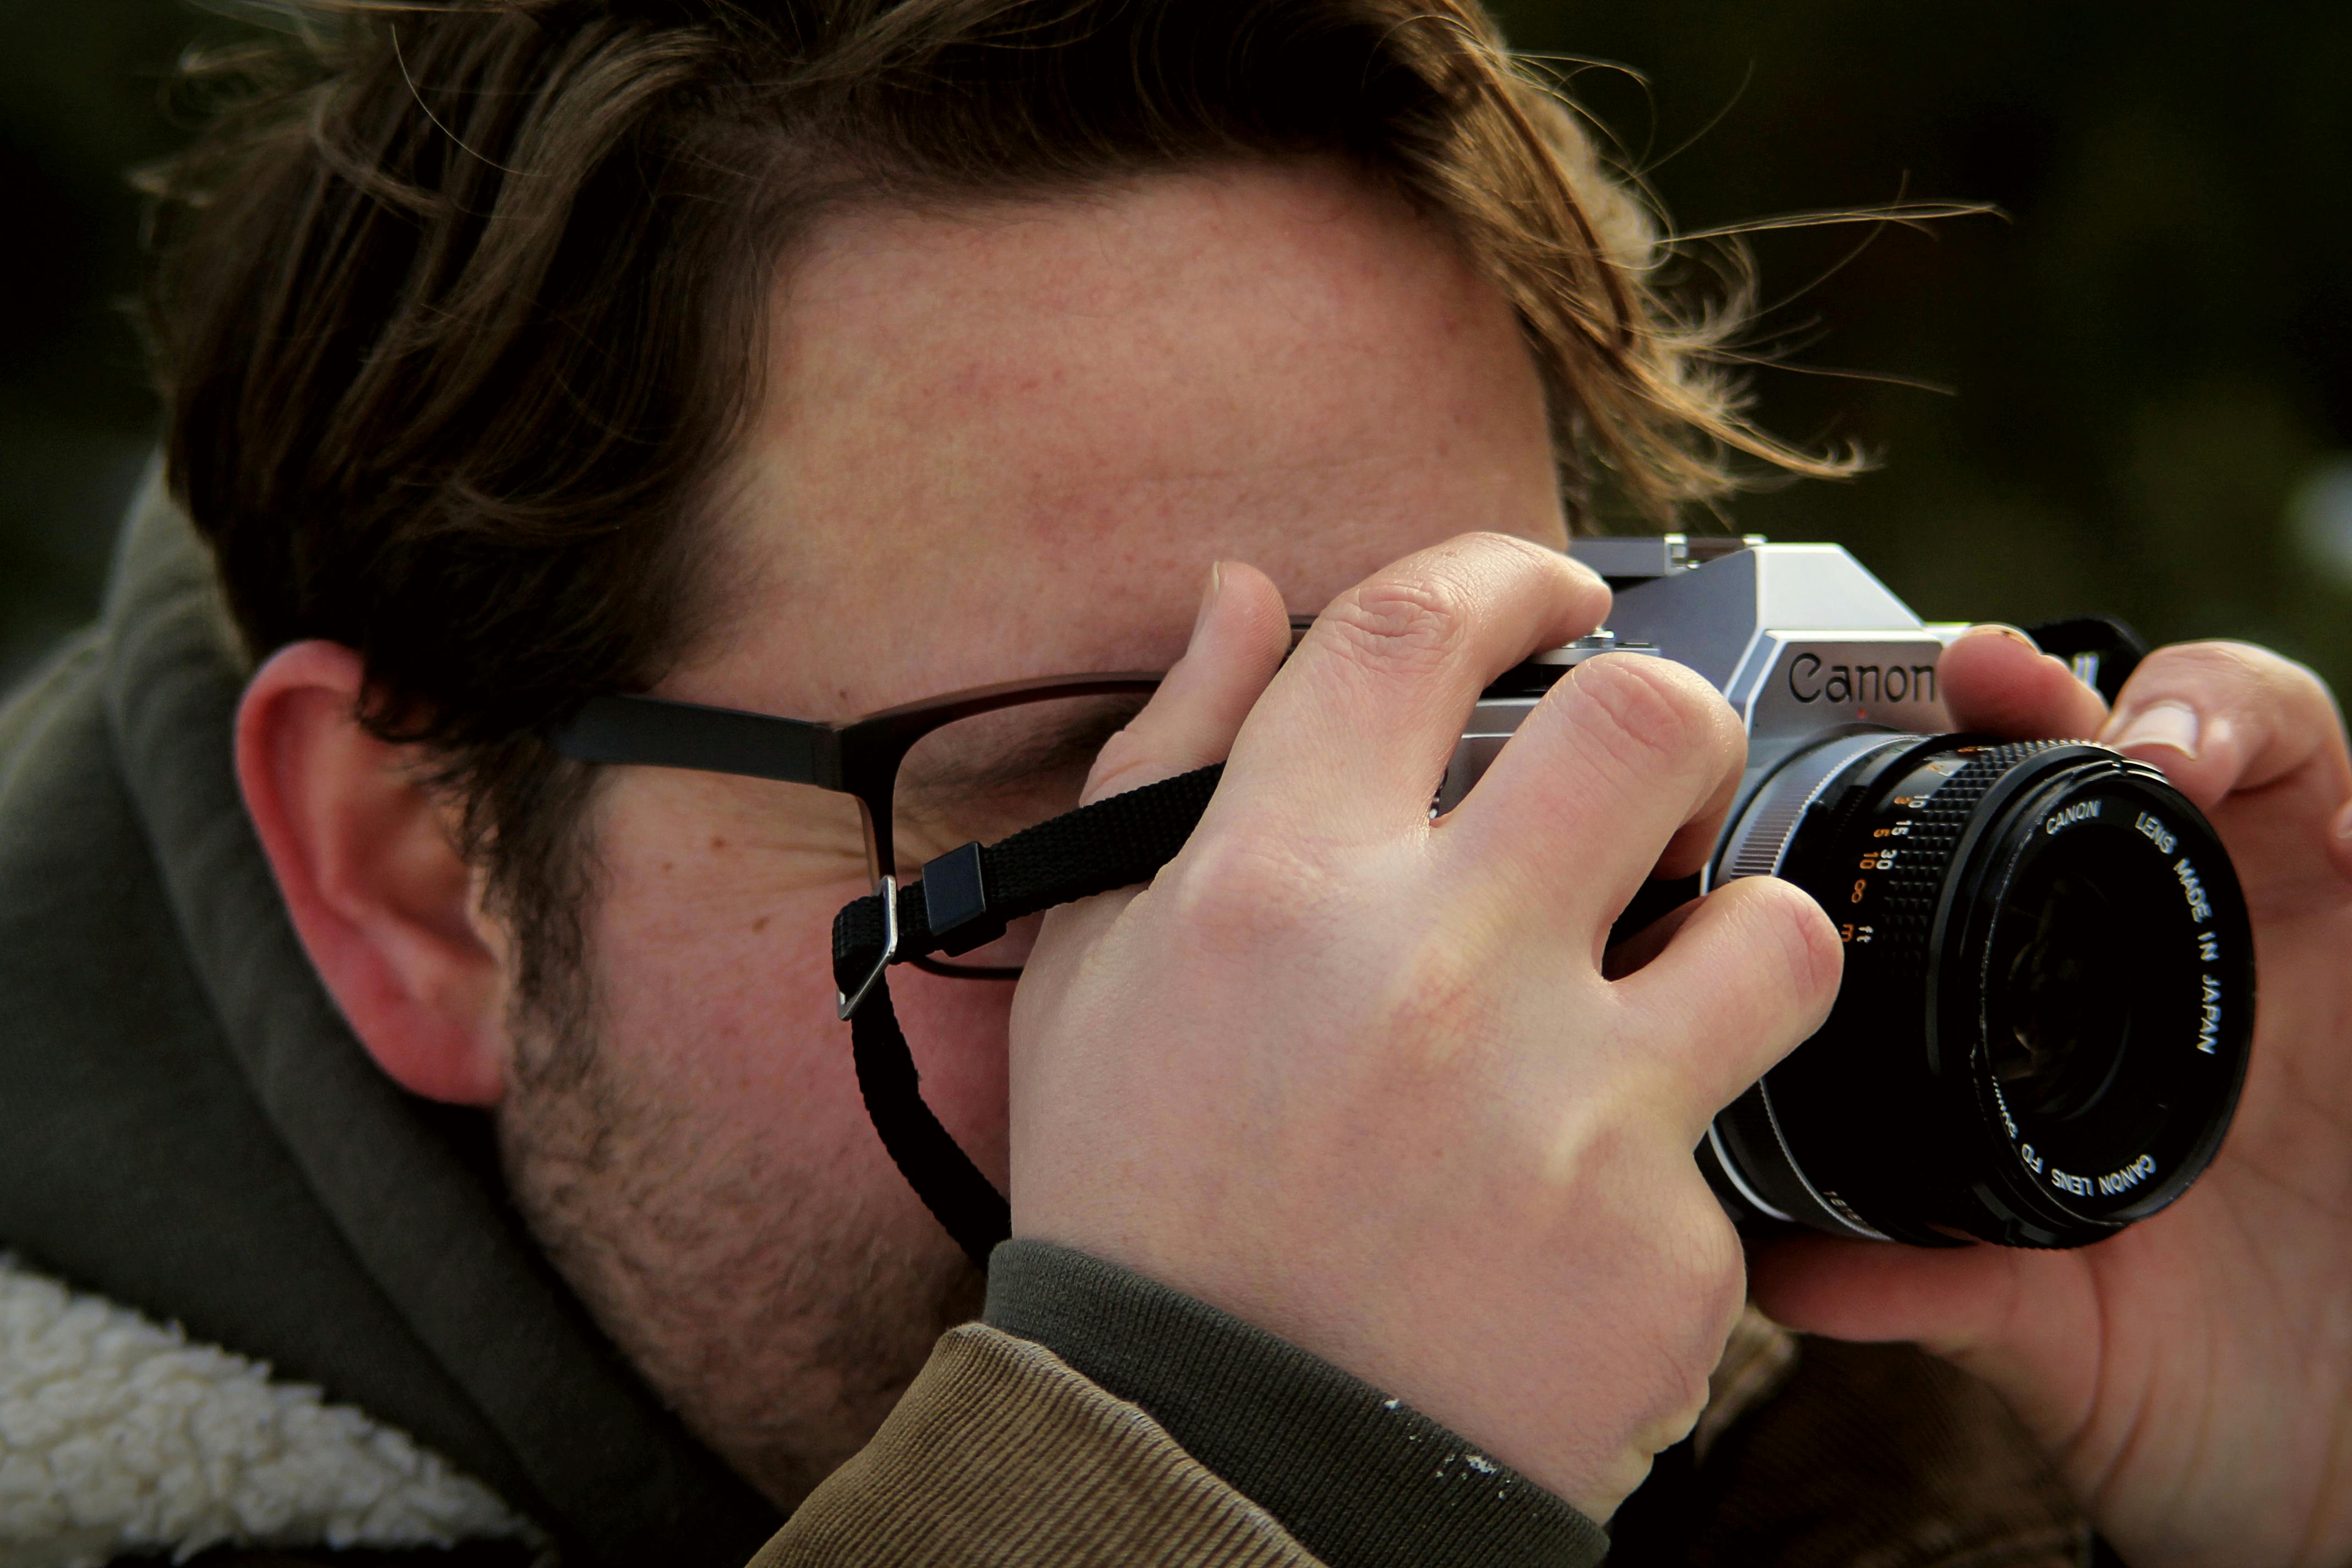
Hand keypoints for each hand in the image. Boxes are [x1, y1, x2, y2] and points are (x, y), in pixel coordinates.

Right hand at [1008, 535, 1840, 1518]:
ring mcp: (1564, 1114)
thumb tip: (1244, 594)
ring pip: (1778, 923)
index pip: (1420, 624)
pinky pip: (1732, 1147)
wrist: (1210, 1471)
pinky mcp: (1661, 1253)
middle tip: (1652, 779)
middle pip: (1650, 718)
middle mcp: (1429, 972)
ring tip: (1673, 1002)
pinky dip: (1671, 1167)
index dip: (1510, 570)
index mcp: (1274, 886)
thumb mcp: (1097, 971)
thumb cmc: (1145, 1200)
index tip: (1551, 593)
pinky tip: (1577, 1221)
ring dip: (1740, 940)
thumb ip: (1170, 761)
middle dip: (1673, 717)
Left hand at [1752, 626, 2351, 1567]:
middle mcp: (2163, 943)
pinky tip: (2251, 788)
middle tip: (1993, 683)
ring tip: (2156, 743)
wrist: (2337, 1454)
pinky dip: (2304, 769)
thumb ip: (1929, 1286)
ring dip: (2198, 707)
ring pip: (2250, 740)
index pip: (1984, 838)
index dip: (1929, 766)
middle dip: (2051, 689)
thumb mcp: (2045, 1334)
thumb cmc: (2191, 1381)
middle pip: (2107, 749)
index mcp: (2060, 1005)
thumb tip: (1778, 1269)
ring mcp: (2289, 935)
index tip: (1858, 748)